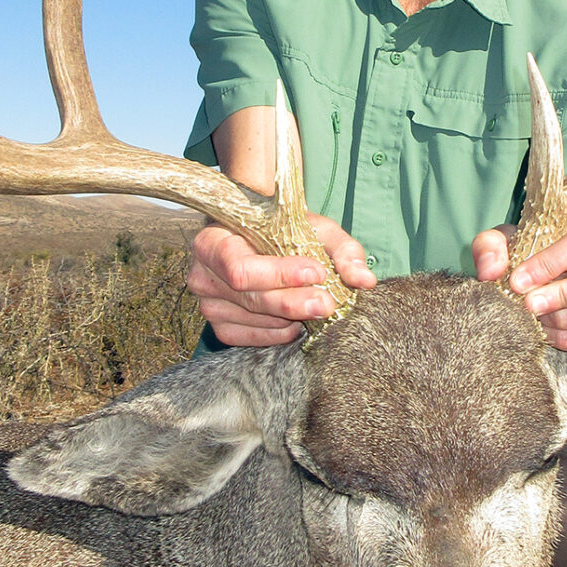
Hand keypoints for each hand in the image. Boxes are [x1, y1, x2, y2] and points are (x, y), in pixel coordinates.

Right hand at [187, 215, 376, 345]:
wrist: (259, 240)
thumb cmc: (283, 231)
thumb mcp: (314, 229)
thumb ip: (342, 250)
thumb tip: (364, 279)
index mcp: (213, 240)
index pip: (241, 266)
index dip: (279, 274)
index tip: (317, 272)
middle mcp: (203, 274)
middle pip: (249, 297)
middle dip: (292, 302)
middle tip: (327, 303)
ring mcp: (208, 303)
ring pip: (253, 319)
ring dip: (289, 318)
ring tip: (315, 307)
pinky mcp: (220, 326)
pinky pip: (249, 337)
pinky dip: (278, 332)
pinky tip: (297, 323)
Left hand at [472, 218, 566, 351]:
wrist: (545, 279)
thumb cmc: (532, 253)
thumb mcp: (508, 241)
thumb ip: (490, 247)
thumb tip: (490, 271)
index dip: (549, 264)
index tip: (518, 281)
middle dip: (561, 298)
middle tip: (527, 304)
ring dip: (556, 322)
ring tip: (532, 316)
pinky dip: (564, 339)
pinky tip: (545, 328)